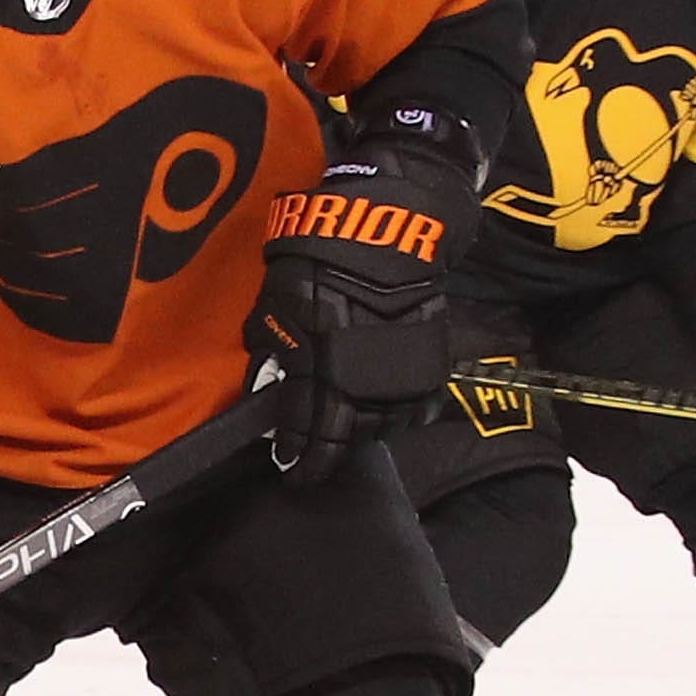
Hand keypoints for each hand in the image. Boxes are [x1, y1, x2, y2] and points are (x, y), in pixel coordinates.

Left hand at [246, 114, 477, 484]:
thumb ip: (272, 352)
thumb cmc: (319, 260)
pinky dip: (393, 408)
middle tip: (315, 457)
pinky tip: (379, 406)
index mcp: (323, 373)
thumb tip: (265, 385)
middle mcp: (365, 384)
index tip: (291, 470)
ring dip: (359, 430)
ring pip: (381, 425)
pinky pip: (412, 402)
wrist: (386, 226)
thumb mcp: (276, 306)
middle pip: (346, 438)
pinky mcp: (429, 361)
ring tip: (344, 428)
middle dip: (327, 450)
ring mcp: (402, 375)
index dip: (299, 458)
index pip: (309, 435)